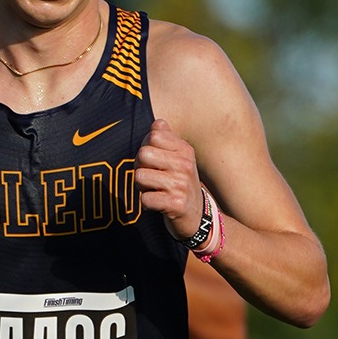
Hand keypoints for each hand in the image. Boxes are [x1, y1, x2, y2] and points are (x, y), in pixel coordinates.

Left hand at [135, 118, 204, 239]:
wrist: (197, 216)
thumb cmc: (180, 183)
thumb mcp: (178, 158)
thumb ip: (166, 138)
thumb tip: (158, 122)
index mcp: (185, 150)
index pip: (153, 136)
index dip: (147, 148)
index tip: (154, 161)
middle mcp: (185, 165)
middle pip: (143, 154)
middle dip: (141, 168)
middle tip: (152, 178)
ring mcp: (181, 185)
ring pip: (140, 176)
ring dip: (142, 187)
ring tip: (155, 191)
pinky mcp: (176, 204)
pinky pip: (145, 199)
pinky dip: (147, 203)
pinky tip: (158, 204)